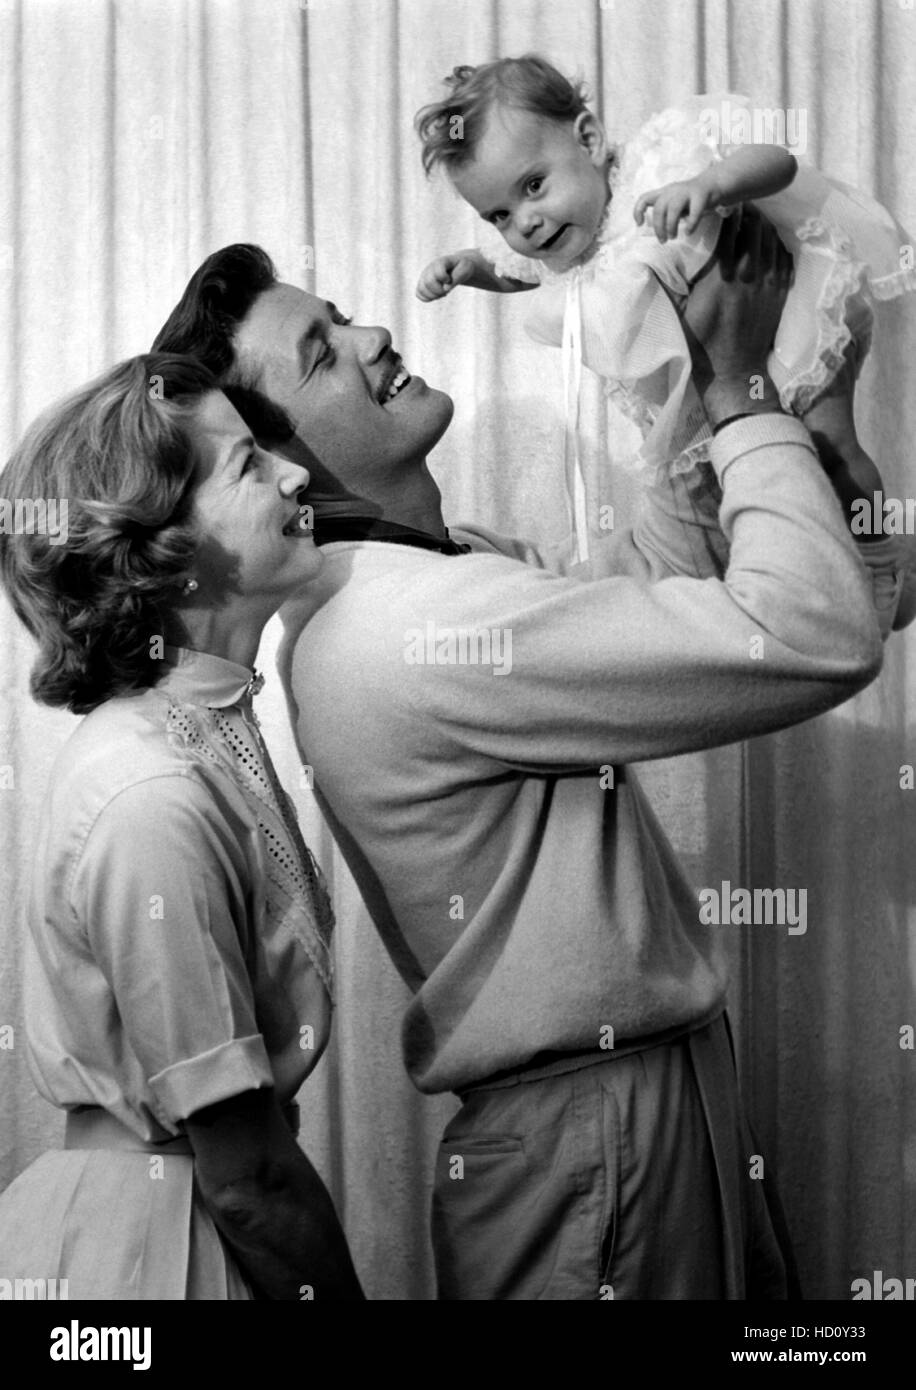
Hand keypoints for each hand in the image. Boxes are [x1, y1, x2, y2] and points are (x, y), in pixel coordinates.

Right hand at [416, 253, 477, 301]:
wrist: (457, 267)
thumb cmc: (462, 268)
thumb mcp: (465, 270)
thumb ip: (457, 277)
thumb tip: (445, 288)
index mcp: (440, 262)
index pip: (438, 272)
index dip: (445, 279)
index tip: (449, 279)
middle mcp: (429, 268)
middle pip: (428, 283)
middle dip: (439, 291)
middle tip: (447, 290)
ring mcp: (424, 276)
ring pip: (421, 290)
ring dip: (433, 296)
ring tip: (442, 293)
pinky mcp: (422, 283)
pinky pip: (418, 294)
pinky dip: (428, 298)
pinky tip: (436, 295)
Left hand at [634, 171, 718, 241]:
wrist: (713, 183)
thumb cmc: (690, 199)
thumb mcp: (674, 202)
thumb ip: (665, 212)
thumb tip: (657, 230)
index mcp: (664, 192)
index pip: (645, 198)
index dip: (638, 210)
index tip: (640, 224)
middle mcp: (673, 190)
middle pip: (659, 208)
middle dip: (658, 227)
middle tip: (662, 240)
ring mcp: (687, 191)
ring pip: (673, 208)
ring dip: (671, 226)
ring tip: (673, 237)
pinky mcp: (701, 195)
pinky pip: (694, 211)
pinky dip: (690, 224)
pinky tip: (688, 232)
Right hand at [677, 208, 792, 425]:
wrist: (734, 373)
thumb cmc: (702, 346)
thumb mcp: (679, 317)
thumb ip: (671, 288)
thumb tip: (651, 266)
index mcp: (721, 277)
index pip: (729, 231)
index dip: (727, 213)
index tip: (722, 205)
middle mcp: (748, 275)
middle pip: (754, 228)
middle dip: (747, 214)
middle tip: (739, 207)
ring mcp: (768, 284)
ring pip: (771, 241)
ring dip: (762, 227)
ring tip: (754, 220)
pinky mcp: (780, 295)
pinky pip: (784, 260)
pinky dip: (777, 247)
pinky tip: (770, 243)